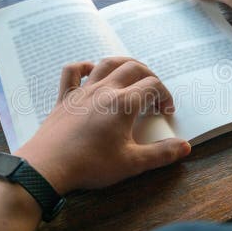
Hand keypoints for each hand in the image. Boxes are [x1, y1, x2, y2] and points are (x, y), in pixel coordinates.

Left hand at [15, 57, 190, 194]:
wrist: (46, 167)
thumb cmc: (89, 165)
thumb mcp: (131, 164)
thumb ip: (161, 154)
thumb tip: (184, 146)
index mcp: (123, 104)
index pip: (152, 86)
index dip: (165, 95)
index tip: (166, 112)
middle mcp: (104, 90)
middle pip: (133, 68)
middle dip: (149, 75)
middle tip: (154, 93)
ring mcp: (82, 92)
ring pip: (106, 63)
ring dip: (123, 64)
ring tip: (132, 74)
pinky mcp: (64, 99)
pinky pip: (72, 72)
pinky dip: (83, 67)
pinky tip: (91, 72)